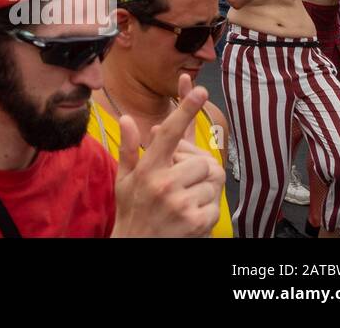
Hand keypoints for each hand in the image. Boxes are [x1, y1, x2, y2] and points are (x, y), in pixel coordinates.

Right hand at [111, 74, 224, 237]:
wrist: (138, 248)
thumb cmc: (131, 211)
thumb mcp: (124, 179)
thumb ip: (129, 148)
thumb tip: (128, 119)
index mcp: (148, 169)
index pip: (170, 134)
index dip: (186, 110)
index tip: (200, 91)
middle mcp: (165, 184)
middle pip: (203, 161)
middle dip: (198, 169)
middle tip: (183, 180)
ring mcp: (182, 204)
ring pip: (213, 182)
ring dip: (203, 189)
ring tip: (185, 198)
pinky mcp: (198, 222)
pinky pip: (216, 203)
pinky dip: (207, 208)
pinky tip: (189, 213)